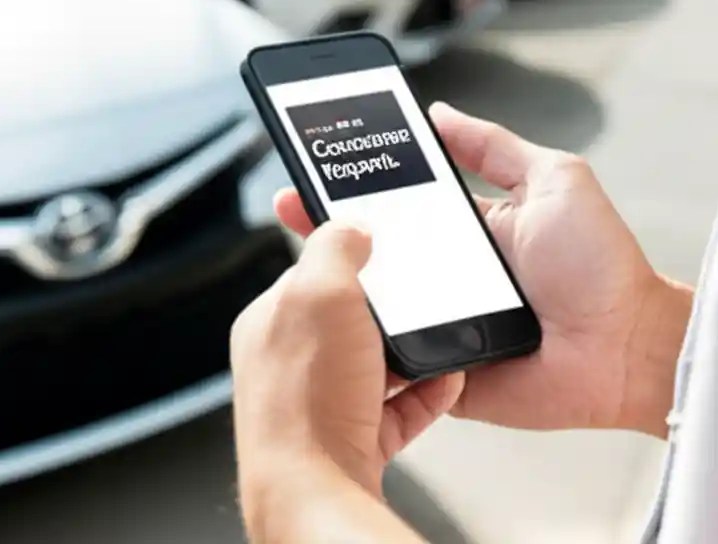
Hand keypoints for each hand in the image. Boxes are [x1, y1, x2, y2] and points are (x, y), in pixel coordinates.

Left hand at [230, 222, 463, 537]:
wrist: (316, 490)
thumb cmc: (306, 400)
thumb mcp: (321, 292)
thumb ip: (335, 247)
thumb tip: (349, 226)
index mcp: (270, 321)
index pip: (313, 273)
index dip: (353, 260)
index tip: (386, 252)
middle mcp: (290, 363)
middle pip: (352, 319)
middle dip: (392, 311)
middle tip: (420, 302)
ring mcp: (321, 404)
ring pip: (378, 364)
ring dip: (416, 353)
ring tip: (443, 341)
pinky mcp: (353, 438)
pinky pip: (400, 408)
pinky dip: (428, 394)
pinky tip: (447, 381)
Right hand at [273, 103, 691, 435]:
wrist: (627, 347)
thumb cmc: (602, 265)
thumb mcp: (553, 181)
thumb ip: (496, 148)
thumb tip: (440, 113)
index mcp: (468, 230)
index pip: (398, 204)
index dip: (359, 186)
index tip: (319, 164)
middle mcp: (448, 276)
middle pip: (376, 253)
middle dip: (330, 230)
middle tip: (292, 204)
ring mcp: (443, 325)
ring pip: (376, 306)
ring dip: (343, 287)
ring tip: (307, 261)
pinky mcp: (443, 372)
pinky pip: (395, 360)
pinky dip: (368, 346)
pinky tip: (338, 325)